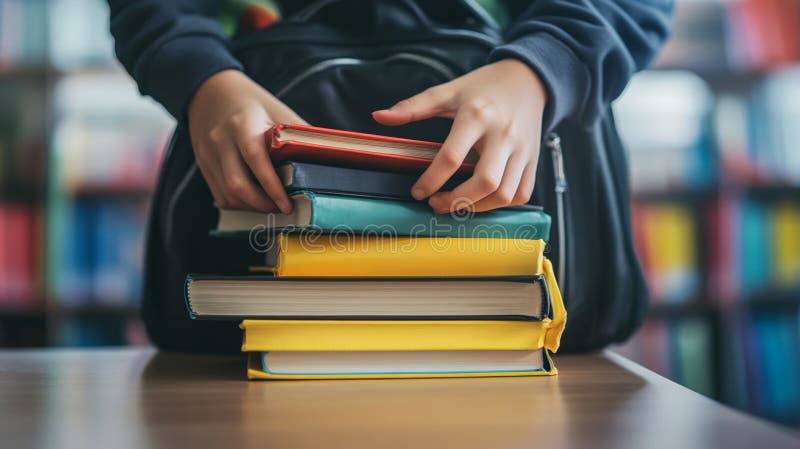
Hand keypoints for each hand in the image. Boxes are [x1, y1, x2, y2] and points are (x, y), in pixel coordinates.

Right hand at [188, 70, 306, 212]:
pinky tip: (255, 200)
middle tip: (283, 208)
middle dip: (263, 204)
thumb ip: (296, 137)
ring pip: (228, 195)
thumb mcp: (277, 112)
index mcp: (242, 123)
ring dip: (252, 207)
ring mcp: (208, 154)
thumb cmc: (252, 103)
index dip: (272, 186)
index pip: (255, 159)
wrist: (211, 91)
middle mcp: (220, 140)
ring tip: (271, 205)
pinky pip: (220, 195)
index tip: (288, 204)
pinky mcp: (203, 165)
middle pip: (238, 185)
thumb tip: (323, 163)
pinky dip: (239, 204)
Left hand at [373, 59, 546, 212]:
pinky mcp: (534, 160)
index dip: (430, 181)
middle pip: (484, 181)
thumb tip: (378, 116)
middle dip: (456, 200)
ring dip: (477, 207)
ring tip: (456, 203)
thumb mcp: (447, 91)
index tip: (417, 192)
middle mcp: (503, 134)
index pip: (451, 157)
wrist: (527, 80)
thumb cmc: (484, 87)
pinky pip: (521, 193)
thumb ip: (412, 106)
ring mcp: (522, 149)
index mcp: (477, 115)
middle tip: (436, 204)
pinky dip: (501, 204)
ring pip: (504, 193)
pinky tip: (482, 200)